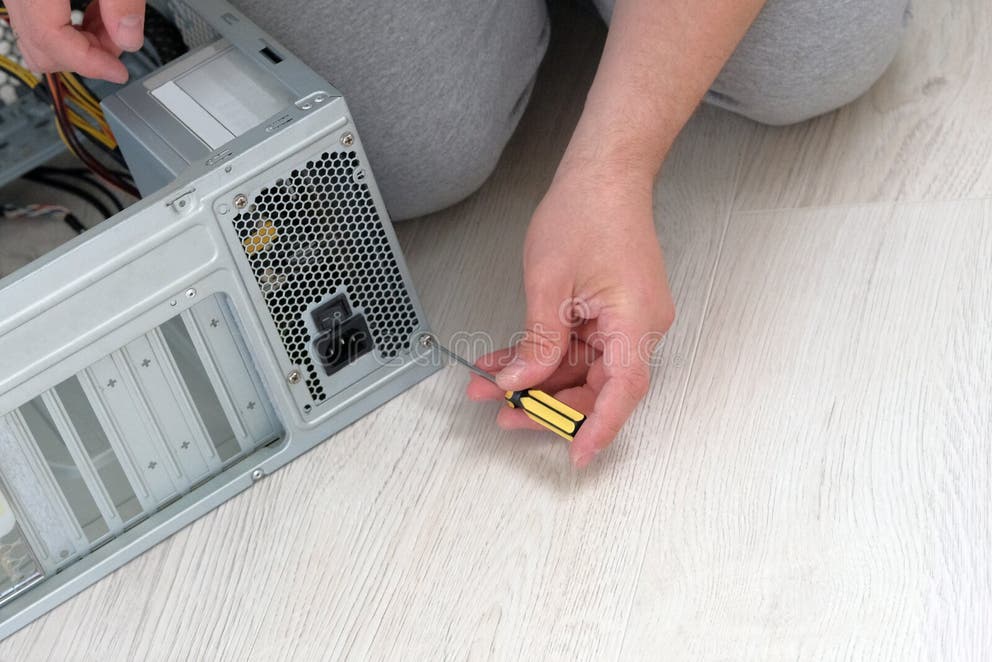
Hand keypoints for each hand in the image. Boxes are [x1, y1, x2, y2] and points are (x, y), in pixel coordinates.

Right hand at [5, 0, 145, 82]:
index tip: (120, 73)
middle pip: (40, 45)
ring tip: (114, 26)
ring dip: (81, 42)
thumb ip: (122, 3)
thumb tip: (129, 40)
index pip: (50, 40)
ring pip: (38, 37)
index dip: (90, 63)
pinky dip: (72, 26)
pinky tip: (99, 14)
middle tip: (121, 41)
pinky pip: (39, 20)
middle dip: (87, 55)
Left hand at [467, 164, 674, 467]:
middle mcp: (639, 327)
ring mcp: (624, 321)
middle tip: (504, 413)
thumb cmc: (587, 211)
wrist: (603, 173)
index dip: (599, 429)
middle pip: (598, 387)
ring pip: (580, 370)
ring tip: (488, 384)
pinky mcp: (608, 313)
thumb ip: (538, 342)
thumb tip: (521, 384)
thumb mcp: (549, 283)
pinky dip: (542, 356)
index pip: (624, 392)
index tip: (576, 456)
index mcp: (636, 321)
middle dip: (547, 403)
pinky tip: (505, 362)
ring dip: (535, 379)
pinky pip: (575, 348)